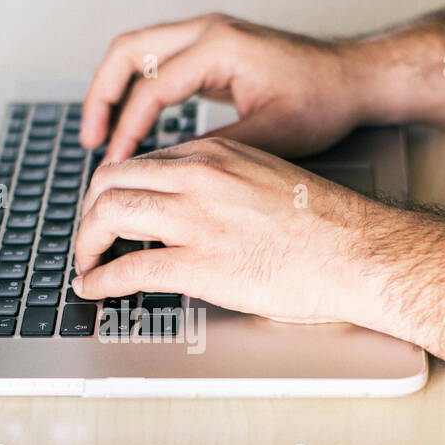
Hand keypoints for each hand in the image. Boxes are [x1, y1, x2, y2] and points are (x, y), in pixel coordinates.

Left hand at [72, 137, 384, 325]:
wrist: (359, 252)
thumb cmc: (324, 226)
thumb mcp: (264, 180)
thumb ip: (222, 186)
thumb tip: (190, 210)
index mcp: (215, 155)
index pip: (140, 162)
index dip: (114, 191)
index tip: (109, 214)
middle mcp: (198, 177)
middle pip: (109, 180)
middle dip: (88, 213)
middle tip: (89, 239)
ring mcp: (196, 219)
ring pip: (107, 215)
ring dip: (85, 243)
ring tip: (86, 264)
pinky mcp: (201, 264)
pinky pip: (127, 268)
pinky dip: (98, 280)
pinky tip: (93, 289)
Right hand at [80, 13, 372, 162]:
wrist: (354, 78)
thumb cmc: (324, 101)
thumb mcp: (268, 135)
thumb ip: (213, 151)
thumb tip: (168, 177)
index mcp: (219, 47)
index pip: (152, 88)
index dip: (127, 130)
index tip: (115, 164)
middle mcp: (208, 32)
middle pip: (126, 52)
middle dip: (101, 96)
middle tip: (91, 140)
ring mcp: (207, 36)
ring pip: (136, 52)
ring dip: (113, 91)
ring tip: (101, 135)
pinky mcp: (211, 49)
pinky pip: (156, 63)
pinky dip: (137, 91)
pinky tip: (134, 126)